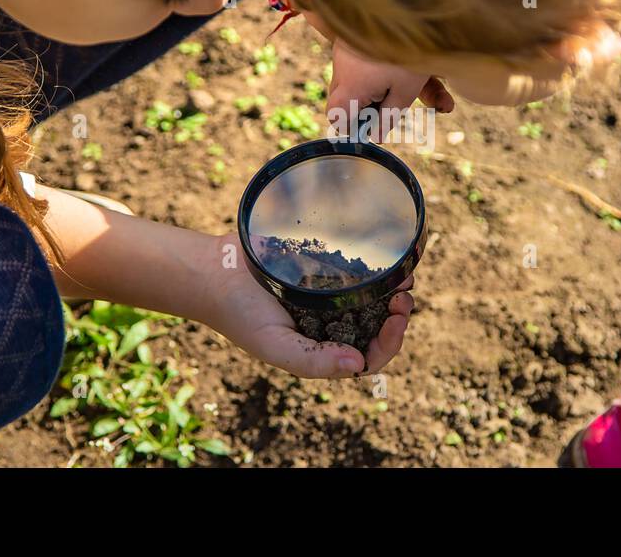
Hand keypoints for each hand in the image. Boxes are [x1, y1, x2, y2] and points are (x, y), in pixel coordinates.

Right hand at [201, 234, 414, 378]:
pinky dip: (377, 265)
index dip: (390, 342)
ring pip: (373, 297)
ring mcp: (329, 296)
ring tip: (404, 275)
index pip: (369, 356)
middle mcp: (330, 325)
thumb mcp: (274, 345)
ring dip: (393, 289)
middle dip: (397, 315)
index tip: (397, 318)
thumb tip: (359, 364)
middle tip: (404, 296)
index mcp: (322, 350)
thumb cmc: (241, 315)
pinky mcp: (325, 268)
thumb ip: (314, 360)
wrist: (215, 271)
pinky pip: (358, 269)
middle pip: (378, 327)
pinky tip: (389, 256)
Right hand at [328, 39, 453, 137]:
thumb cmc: (409, 50)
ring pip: (355, 78)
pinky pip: (360, 62)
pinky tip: (404, 68)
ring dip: (378, 87)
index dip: (350, 126)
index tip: (371, 126)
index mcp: (351, 86)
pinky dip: (377, 69)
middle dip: (365, 106)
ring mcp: (344, 49)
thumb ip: (388, 116)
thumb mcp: (405, 91)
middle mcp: (342, 68)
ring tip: (415, 88)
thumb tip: (375, 136)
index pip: (335, 116)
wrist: (409, 2)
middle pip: (343, 98)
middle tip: (390, 106)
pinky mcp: (351, 35)